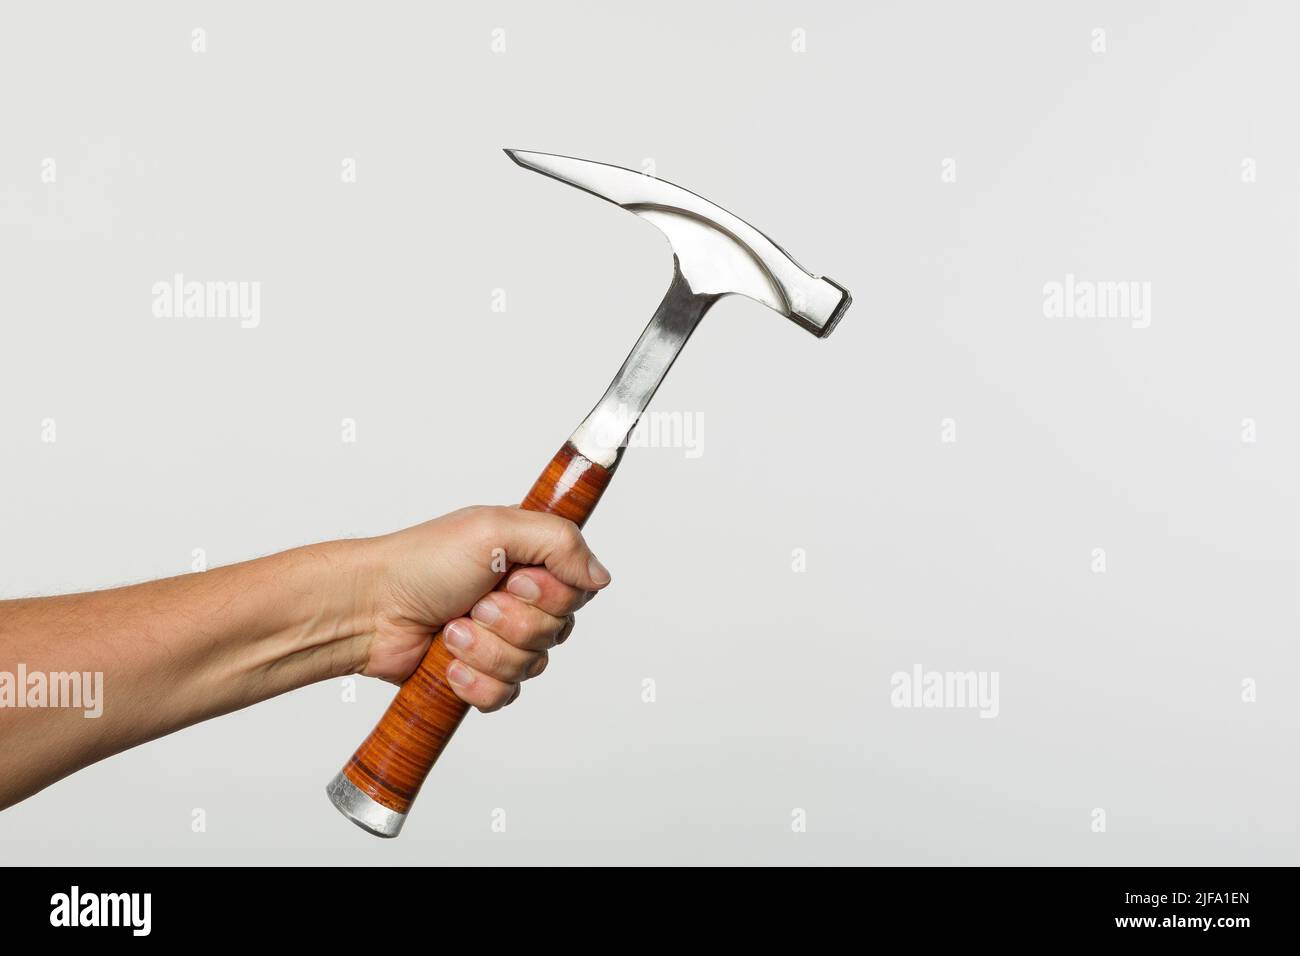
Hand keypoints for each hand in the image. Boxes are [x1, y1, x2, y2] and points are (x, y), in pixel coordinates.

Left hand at [363, 506, 611, 710]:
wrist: (370, 610)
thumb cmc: (423, 562)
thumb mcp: (495, 528)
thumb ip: (560, 541)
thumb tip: (601, 577)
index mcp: (531, 562)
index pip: (579, 591)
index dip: (550, 594)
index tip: (513, 580)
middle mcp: (522, 601)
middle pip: (558, 631)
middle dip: (510, 622)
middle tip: (473, 601)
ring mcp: (502, 641)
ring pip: (531, 666)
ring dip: (486, 650)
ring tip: (451, 629)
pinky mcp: (481, 676)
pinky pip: (505, 695)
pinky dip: (474, 681)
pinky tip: (448, 664)